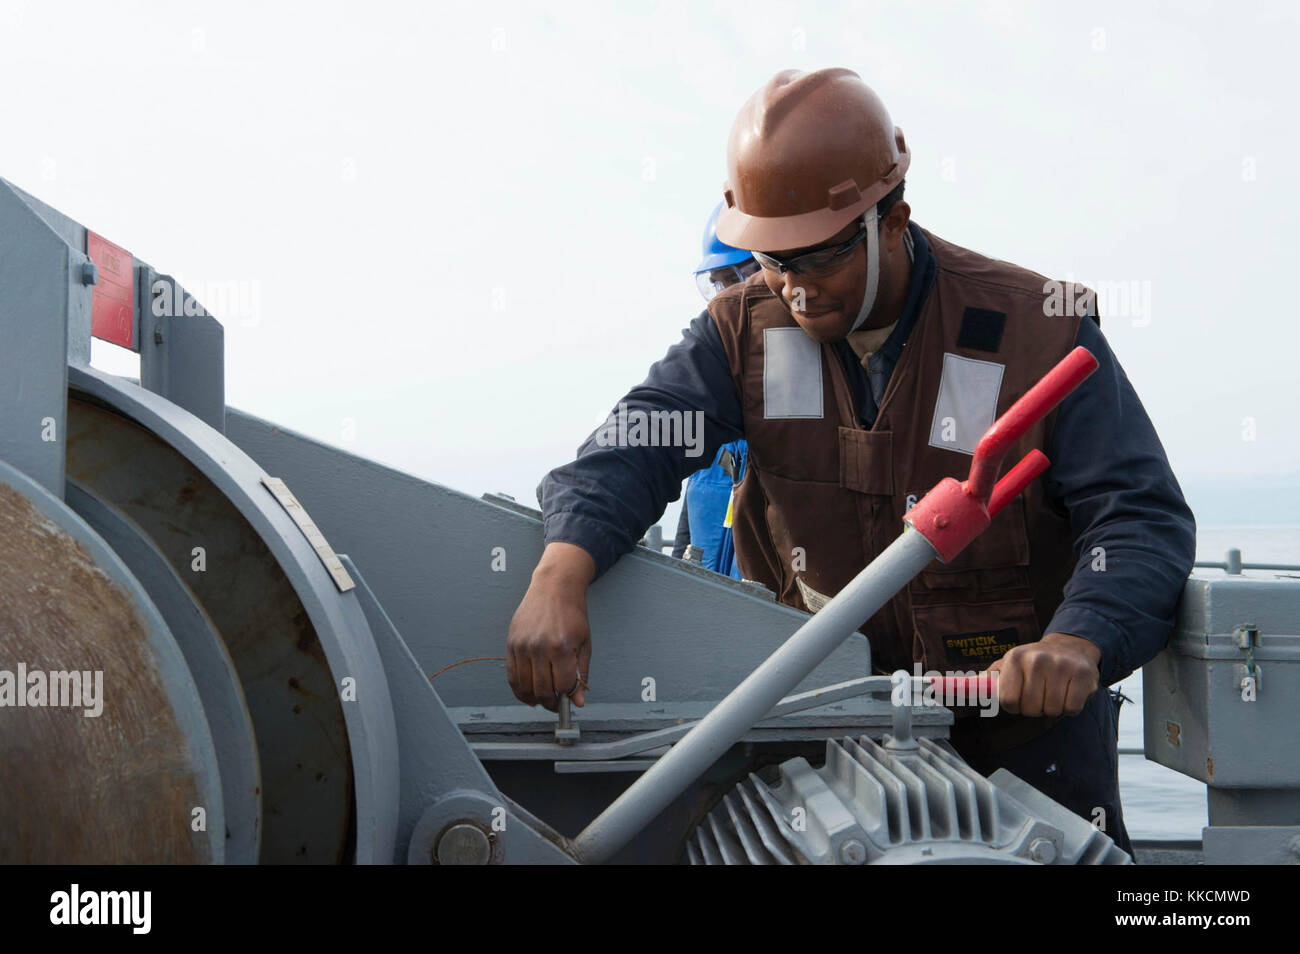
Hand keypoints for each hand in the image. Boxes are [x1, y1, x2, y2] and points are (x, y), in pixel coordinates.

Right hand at [506, 543, 595, 711]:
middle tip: (556, 703)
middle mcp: (539, 647)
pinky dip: (519, 690)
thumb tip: (578, 702)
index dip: (567, 696)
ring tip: (542, 699)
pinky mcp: (511, 643)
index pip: (562, 686)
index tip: (569, 698)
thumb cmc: (572, 614)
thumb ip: (580, 674)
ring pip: (524, 686)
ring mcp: (522, 646)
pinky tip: (528, 694)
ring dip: (534, 699)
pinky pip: (511, 676)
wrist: (554, 587)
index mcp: (561, 647)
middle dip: (550, 702)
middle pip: (542, 690)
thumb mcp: (585, 643)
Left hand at [985, 632, 1100, 717]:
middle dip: (1034, 708)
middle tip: (1040, 693)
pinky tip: (1068, 692)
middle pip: (1030, 709)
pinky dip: (1070, 707)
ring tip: (1054, 691)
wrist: (1071, 647)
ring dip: (1052, 708)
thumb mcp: (1008, 665)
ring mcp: (1062, 666)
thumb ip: (986, 680)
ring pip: (1052, 710)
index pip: (1007, 700)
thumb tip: (956, 689)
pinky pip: (1072, 709)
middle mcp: (1037, 660)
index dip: (1014, 705)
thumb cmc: (1033, 663)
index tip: (1019, 698)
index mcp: (1015, 658)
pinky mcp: (1084, 675)